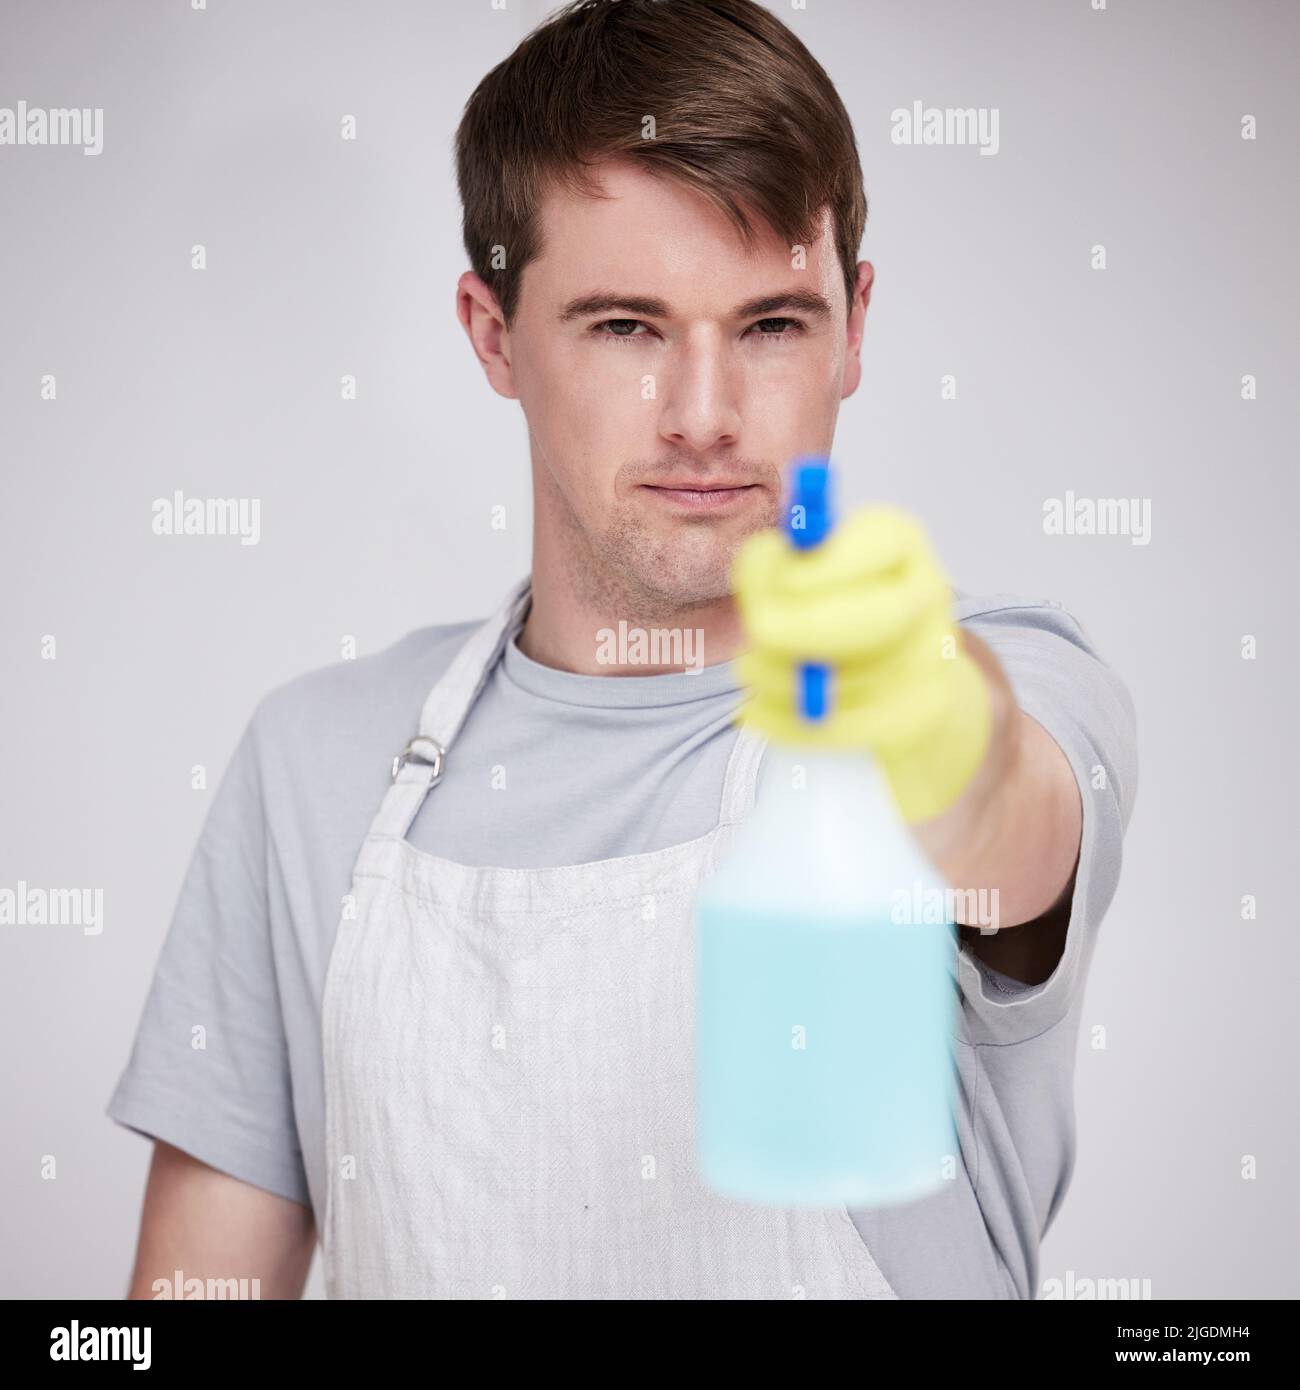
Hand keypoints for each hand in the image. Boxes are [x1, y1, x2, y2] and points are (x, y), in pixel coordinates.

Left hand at [731, 504, 995, 825]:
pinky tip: (756, 711)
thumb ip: (770, 566)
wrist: (891, 671)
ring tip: (750, 669)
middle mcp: (927, 593)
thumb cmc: (824, 604)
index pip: (883, 542)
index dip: (828, 567)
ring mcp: (930, 658)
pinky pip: (850, 726)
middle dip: (808, 626)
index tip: (782, 581)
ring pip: (856, 676)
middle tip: (756, 629)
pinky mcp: (914, 714)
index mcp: (898, 541)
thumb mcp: (794, 572)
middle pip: (885, 616)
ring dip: (784, 677)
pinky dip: (791, 722)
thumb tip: (758, 568)